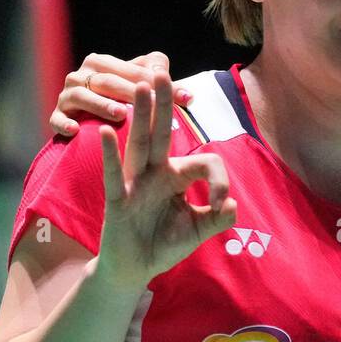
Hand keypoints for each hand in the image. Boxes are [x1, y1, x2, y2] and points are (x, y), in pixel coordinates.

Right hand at [51, 51, 191, 135]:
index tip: (186, 98)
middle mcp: (81, 75)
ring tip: (120, 114)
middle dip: (135, 93)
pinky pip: (57, 119)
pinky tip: (76, 130)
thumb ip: (159, 77)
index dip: (160, 83)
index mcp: (102, 63)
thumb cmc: (120, 97)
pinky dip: (65, 123)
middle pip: (109, 82)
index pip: (135, 72)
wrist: (85, 117)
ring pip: (84, 97)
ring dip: (101, 105)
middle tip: (154, 104)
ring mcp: (67, 95)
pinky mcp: (56, 116)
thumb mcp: (139, 83)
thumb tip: (186, 93)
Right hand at [98, 73, 235, 286]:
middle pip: (161, 133)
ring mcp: (133, 184)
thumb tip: (232, 207)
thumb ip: (217, 219)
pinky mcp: (117, 200)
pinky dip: (110, 153)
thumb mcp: (197, 231)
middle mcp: (154, 174)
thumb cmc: (163, 245)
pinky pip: (112, 174)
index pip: (204, 162)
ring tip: (140, 86)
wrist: (134, 270)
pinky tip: (108, 131)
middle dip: (163, 104)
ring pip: (138, 144)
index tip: (223, 205)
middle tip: (161, 71)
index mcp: (175, 177)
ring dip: (141, 116)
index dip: (220, 181)